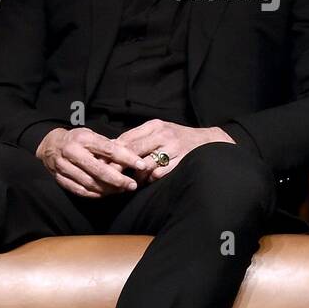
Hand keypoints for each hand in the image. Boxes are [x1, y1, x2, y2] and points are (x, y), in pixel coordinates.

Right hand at [36, 127, 153, 197]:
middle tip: (133, 185)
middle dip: (118, 180)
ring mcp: (64, 166)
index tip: (141, 165)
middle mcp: (72, 152)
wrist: (49, 145)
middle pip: (99, 170)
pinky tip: (106, 194)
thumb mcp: (91, 135)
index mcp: (83, 138)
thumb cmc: (77, 139)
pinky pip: (79, 190)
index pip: (109, 150)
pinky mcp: (59, 178)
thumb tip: (131, 156)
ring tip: (121, 190)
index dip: (127, 158)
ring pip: (90, 183)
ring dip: (108, 189)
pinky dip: (95, 194)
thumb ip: (108, 146)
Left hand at [113, 120, 234, 182]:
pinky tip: (145, 181)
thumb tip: (112, 146)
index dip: (111, 151)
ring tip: (128, 181)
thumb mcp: (158, 130)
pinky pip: (159, 174)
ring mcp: (173, 149)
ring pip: (145, 165)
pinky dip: (150, 179)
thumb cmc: (177, 137)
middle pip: (133, 151)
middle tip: (107, 175)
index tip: (100, 161)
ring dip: (134, 175)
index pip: (127, 138)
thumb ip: (137, 137)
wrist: (209, 142)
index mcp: (155, 126)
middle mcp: (163, 135)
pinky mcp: (181, 162)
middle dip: (118, 165)